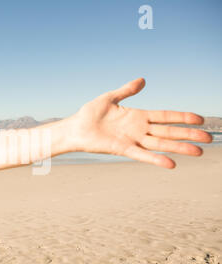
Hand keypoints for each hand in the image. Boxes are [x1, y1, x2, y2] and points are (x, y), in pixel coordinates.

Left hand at [69, 78, 212, 168]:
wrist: (74, 128)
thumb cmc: (89, 114)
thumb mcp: (110, 98)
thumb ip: (127, 90)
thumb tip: (143, 80)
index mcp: (137, 116)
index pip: (165, 116)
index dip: (182, 117)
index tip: (199, 119)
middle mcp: (138, 129)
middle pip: (168, 131)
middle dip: (188, 134)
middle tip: (208, 138)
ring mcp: (132, 140)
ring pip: (160, 143)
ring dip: (179, 147)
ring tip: (198, 151)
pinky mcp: (122, 149)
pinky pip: (142, 154)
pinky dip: (156, 159)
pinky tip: (170, 164)